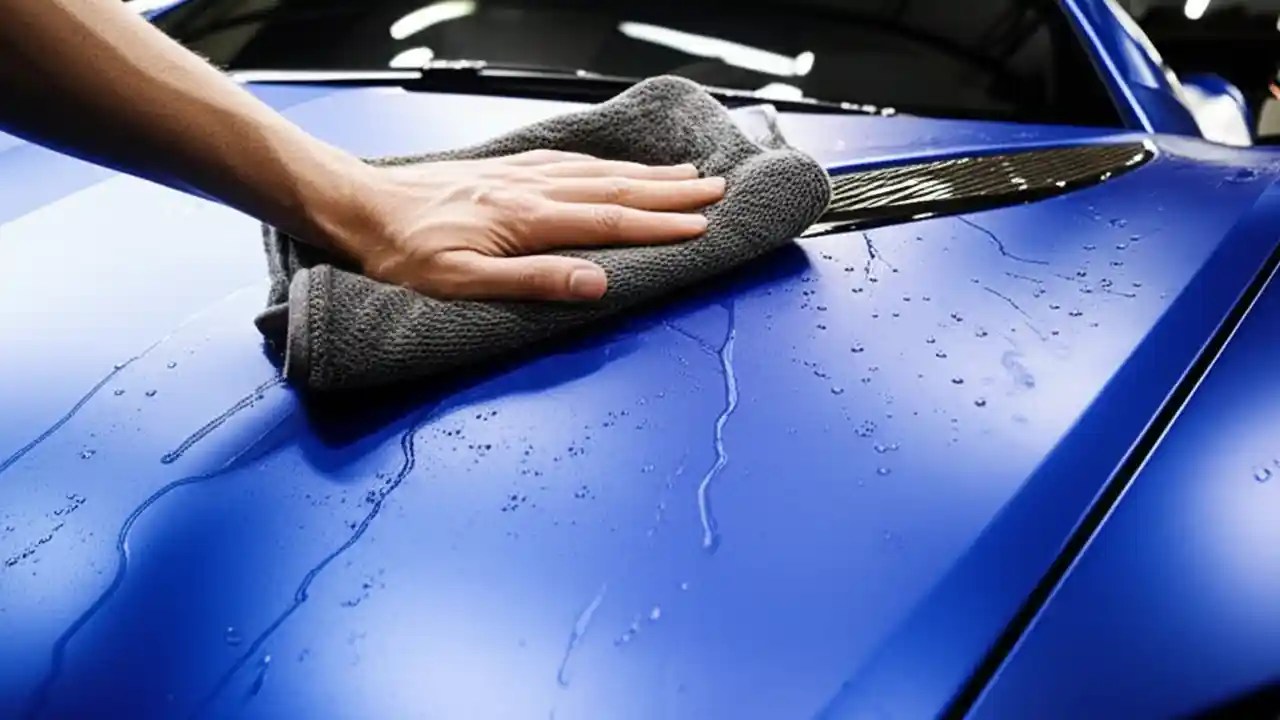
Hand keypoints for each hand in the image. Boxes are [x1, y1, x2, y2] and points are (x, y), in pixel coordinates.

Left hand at [327, 150, 725, 301]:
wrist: (359, 208)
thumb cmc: (404, 255)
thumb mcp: (463, 284)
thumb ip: (534, 280)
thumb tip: (597, 281)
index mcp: (528, 219)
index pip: (610, 221)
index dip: (660, 225)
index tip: (702, 225)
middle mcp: (530, 190)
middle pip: (615, 188)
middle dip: (669, 191)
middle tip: (715, 188)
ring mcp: (518, 175)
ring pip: (596, 171)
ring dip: (644, 173)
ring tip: (683, 173)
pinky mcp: (503, 171)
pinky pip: (567, 160)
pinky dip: (602, 161)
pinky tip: (613, 164)